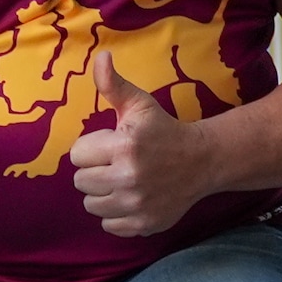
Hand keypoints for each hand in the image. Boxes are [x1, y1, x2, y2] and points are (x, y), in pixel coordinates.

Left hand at [64, 51, 211, 240]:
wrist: (204, 160)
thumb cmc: (165, 130)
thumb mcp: (140, 105)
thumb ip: (113, 85)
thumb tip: (99, 57)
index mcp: (124, 146)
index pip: (77, 155)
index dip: (92, 148)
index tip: (112, 145)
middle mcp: (129, 177)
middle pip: (81, 182)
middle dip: (96, 171)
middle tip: (117, 164)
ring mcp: (137, 203)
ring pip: (92, 205)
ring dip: (103, 194)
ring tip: (123, 181)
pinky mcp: (144, 223)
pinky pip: (109, 224)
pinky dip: (117, 214)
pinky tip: (132, 198)